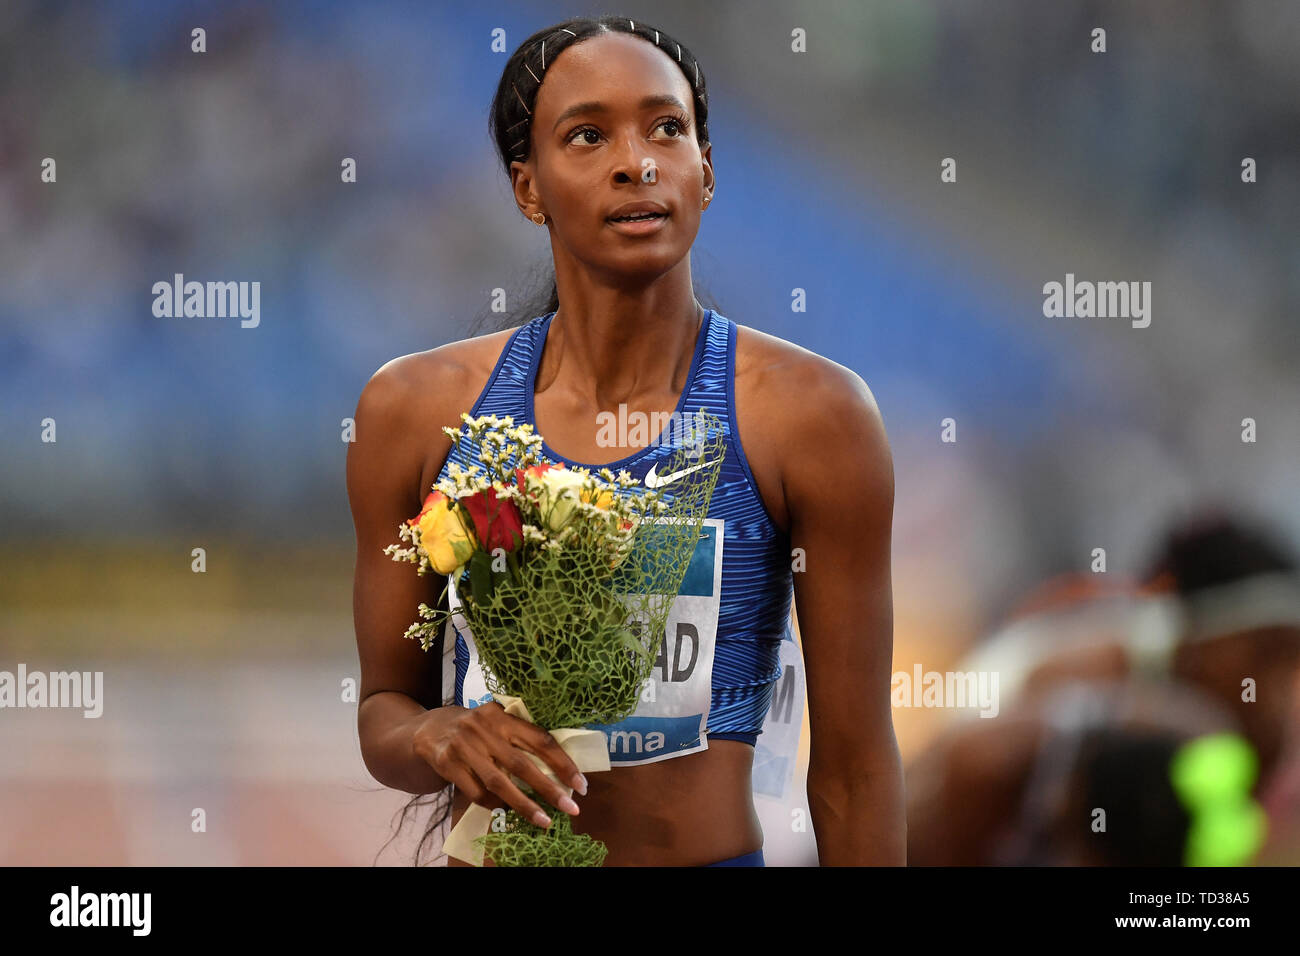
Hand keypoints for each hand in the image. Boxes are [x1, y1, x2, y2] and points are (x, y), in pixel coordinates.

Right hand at [411, 703, 587, 827]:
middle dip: (550, 789)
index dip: (563, 763)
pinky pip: (476, 793)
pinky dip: (494, 805)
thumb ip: (519, 736)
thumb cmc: (474, 729)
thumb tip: (560, 769)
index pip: (540, 739)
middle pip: (522, 764)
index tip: (581, 784)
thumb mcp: (495, 722)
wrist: (425, 730)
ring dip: (525, 805)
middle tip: (571, 809)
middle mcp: (483, 728)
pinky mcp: (447, 763)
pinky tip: (508, 813)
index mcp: (502, 715)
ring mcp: (463, 746)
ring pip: (499, 783)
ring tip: (545, 821)